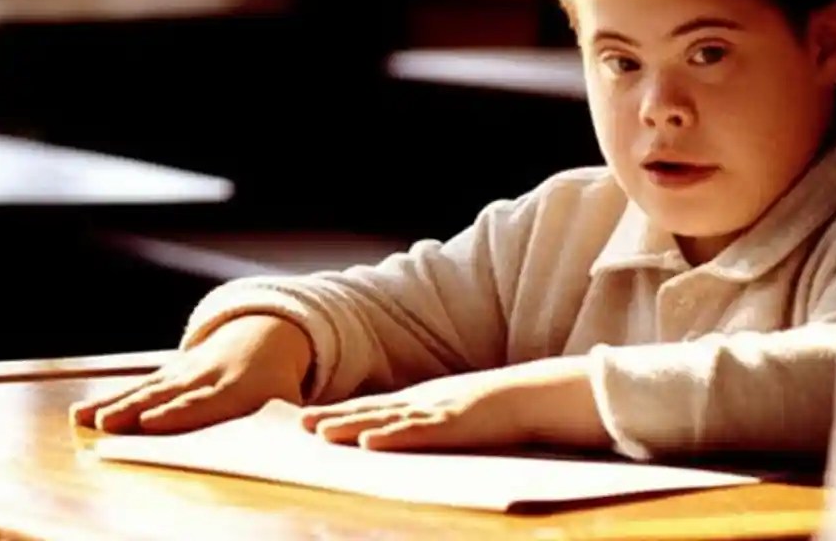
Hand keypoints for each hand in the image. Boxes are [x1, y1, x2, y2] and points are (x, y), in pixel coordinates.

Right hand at [69, 314, 311, 433]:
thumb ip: (283, 419)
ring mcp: (180, 373)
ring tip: (88, 421)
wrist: (264, 335)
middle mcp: (204, 377)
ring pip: (144, 390)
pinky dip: (108, 400)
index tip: (152, 421)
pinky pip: (133, 388)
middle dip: (138, 410)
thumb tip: (289, 440)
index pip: (206, 401)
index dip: (179, 411)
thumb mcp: (286, 396)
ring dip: (115, 406)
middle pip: (167, 396)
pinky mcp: (164, 375)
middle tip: (111, 424)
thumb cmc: (276, 381)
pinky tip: (81, 415)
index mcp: (238, 387)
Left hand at [300, 356, 611, 451]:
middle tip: (301, 425)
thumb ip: (435, 420)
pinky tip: (368, 442)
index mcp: (424, 400)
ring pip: (385, 419)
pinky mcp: (452, 425)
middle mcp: (424, 403)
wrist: (534, 394)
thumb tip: (412, 433)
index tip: (311, 419)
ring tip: (321, 433)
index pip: (376, 406)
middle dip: (334, 417)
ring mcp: (436, 412)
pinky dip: (390, 437)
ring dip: (351, 425)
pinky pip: (415, 433)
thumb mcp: (459, 411)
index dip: (342, 412)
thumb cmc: (501, 407)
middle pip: (371, 409)